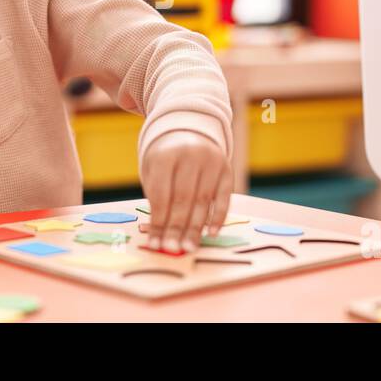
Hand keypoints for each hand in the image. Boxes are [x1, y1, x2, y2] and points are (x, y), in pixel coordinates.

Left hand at [140, 130, 230, 254]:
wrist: (190, 131)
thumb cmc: (166, 159)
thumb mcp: (153, 171)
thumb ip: (156, 199)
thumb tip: (159, 235)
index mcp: (166, 155)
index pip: (161, 194)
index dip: (158, 221)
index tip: (156, 243)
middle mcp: (191, 155)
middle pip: (182, 198)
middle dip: (176, 227)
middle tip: (173, 249)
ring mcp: (212, 161)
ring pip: (203, 201)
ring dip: (196, 228)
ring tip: (188, 247)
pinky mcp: (227, 169)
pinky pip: (225, 197)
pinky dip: (219, 217)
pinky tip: (212, 233)